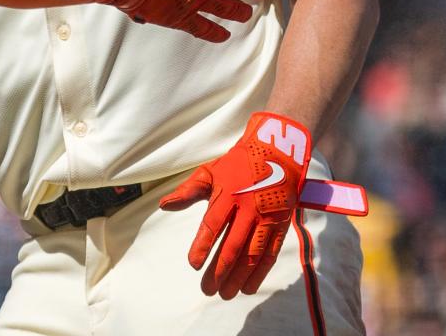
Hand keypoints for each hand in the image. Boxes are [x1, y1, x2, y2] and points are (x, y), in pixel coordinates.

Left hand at [160, 112, 310, 298]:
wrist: (278, 153)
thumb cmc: (237, 164)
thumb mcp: (210, 172)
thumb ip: (188, 191)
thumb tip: (164, 205)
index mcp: (228, 194)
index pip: (213, 224)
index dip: (203, 245)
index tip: (193, 264)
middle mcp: (249, 208)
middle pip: (233, 245)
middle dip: (219, 270)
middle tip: (207, 289)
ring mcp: (267, 218)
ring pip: (252, 254)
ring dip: (239, 277)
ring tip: (225, 293)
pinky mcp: (281, 225)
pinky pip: (271, 254)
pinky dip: (260, 274)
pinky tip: (248, 288)